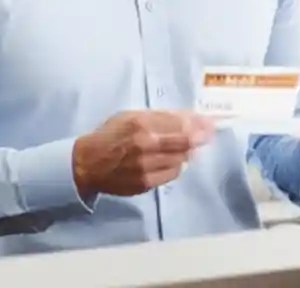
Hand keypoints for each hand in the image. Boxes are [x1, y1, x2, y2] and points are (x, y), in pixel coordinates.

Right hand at [72, 110, 215, 197]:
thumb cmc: (110, 135)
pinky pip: (172, 174)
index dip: (199, 124)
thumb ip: (159, 117)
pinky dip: (176, 166)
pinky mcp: (146, 183)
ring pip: (181, 159)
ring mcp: (147, 166)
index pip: (180, 124)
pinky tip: (172, 160)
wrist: (88, 163)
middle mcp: (146, 145)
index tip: (211, 123)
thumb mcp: (131, 116)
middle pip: (186, 142)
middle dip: (201, 137)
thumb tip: (189, 117)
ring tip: (188, 148)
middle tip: (209, 135)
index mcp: (142, 124)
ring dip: (188, 153)